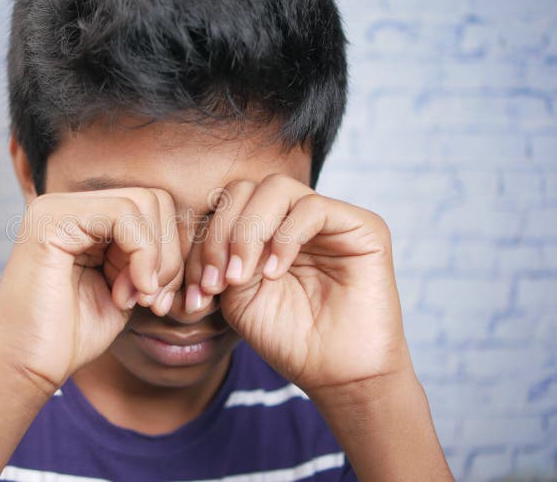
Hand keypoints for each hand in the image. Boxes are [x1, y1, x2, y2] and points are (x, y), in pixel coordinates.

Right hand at [0, 188, 184, 392]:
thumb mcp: (126, 287)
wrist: (25, 367)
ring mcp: (56, 207)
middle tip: (150, 300)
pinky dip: (142, 255)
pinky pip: (123, 214)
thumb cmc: (72, 334)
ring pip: (143, 203)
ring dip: (156, 259)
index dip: (169, 251)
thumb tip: (188, 229)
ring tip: (136, 299)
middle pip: (153, 199)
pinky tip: (127, 294)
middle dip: (168, 254)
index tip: (156, 298)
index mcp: (84, 218)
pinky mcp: (50, 219)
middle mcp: (67, 204)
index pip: (152, 207)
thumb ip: (149, 255)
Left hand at [186, 174, 411, 394]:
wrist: (335, 373)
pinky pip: (312, 207)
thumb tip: (200, 225)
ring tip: (242, 277)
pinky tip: (275, 273)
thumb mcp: (236, 294)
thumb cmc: (286, 336)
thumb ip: (220, 254)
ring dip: (248, 232)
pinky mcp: (361, 226)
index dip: (205, 240)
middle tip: (220, 281)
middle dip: (221, 234)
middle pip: (245, 189)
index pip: (226, 205)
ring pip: (276, 189)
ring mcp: (329, 218)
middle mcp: (295, 216)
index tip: (200, 289)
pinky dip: (285, 238)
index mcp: (266, 228)